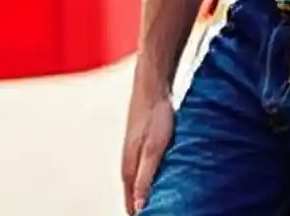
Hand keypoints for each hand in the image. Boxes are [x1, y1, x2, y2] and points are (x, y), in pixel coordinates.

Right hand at [121, 85, 174, 214]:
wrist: (152, 86)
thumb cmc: (155, 115)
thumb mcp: (154, 149)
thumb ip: (146, 177)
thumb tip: (140, 206)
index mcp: (129, 168)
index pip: (131, 203)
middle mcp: (128, 162)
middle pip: (133, 195)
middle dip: (142, 208)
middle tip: (157, 215)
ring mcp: (134, 153)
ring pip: (138, 183)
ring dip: (146, 196)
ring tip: (158, 207)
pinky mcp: (142, 145)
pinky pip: (144, 171)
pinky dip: (150, 182)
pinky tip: (161, 182)